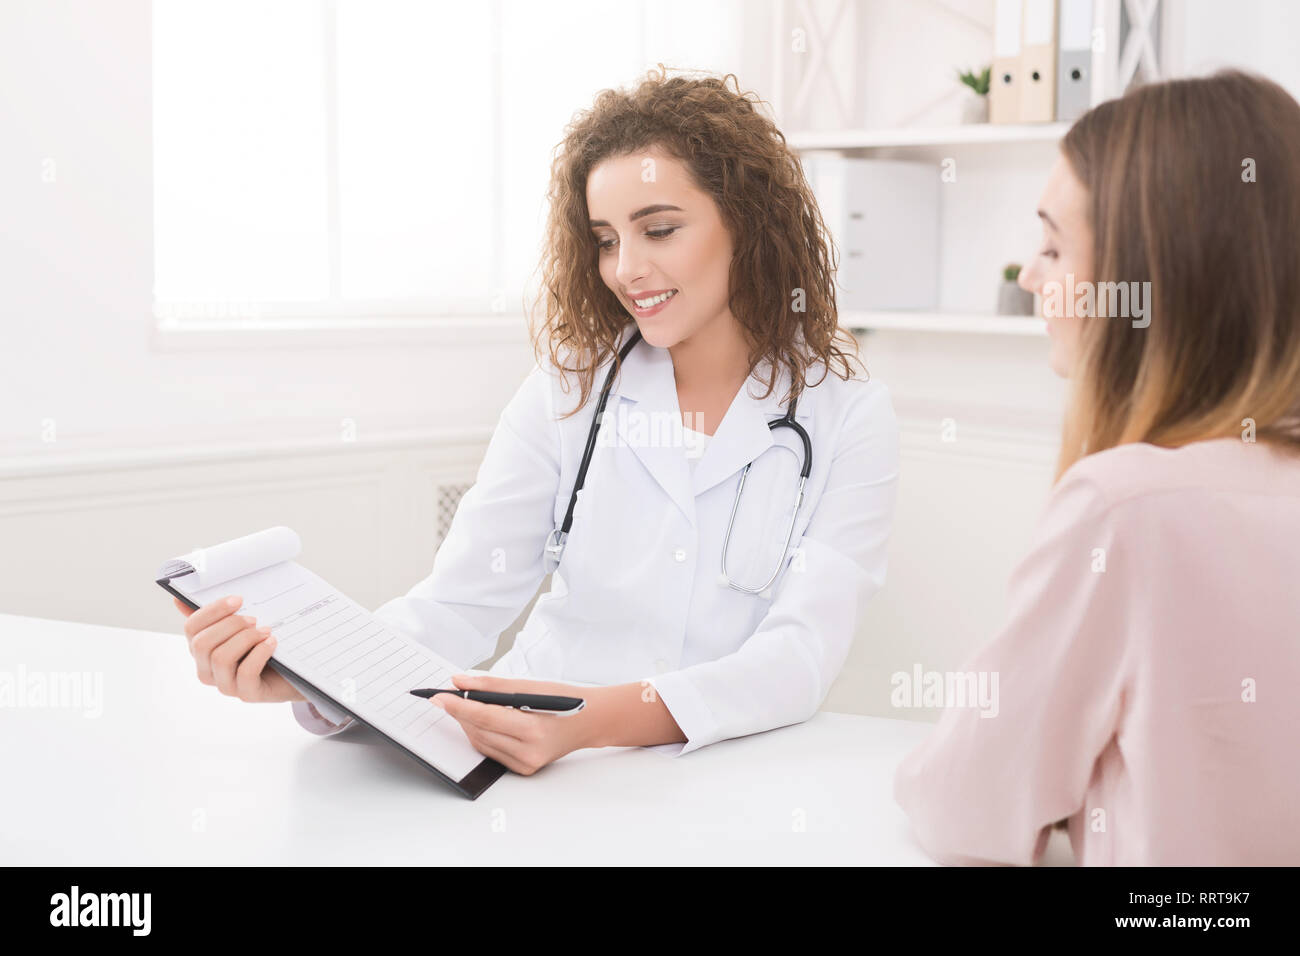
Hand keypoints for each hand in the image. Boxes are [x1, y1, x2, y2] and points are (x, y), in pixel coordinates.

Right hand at [174, 595, 303, 703]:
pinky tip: (272, 642)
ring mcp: (225, 685)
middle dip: (230, 625)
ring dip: (246, 639)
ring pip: (221, 658)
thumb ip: (216, 615)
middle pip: (202, 644)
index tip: (238, 600)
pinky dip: (260, 653)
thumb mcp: (240, 627)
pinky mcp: (247, 694)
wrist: (293, 671)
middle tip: (254, 619)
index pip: (191, 628)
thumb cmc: (262, 645)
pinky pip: (245, 673)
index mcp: (201, 650)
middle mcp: (207, 669)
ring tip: (265, 631)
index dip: (212, 611)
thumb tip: (179, 600)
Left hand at [430, 673, 601, 775]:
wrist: (589, 722)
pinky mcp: (523, 769)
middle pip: (480, 731)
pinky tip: (483, 721)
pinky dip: (482, 734)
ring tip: (466, 706)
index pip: (485, 717)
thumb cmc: (564, 700)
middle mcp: (529, 752)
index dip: (458, 706)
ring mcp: (526, 764)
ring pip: (481, 743)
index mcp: (533, 729)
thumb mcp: (532, 686)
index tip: (438, 697)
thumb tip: (460, 682)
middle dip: (461, 713)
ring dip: (469, 724)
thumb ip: (492, 686)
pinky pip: (491, 751)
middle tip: (449, 696)